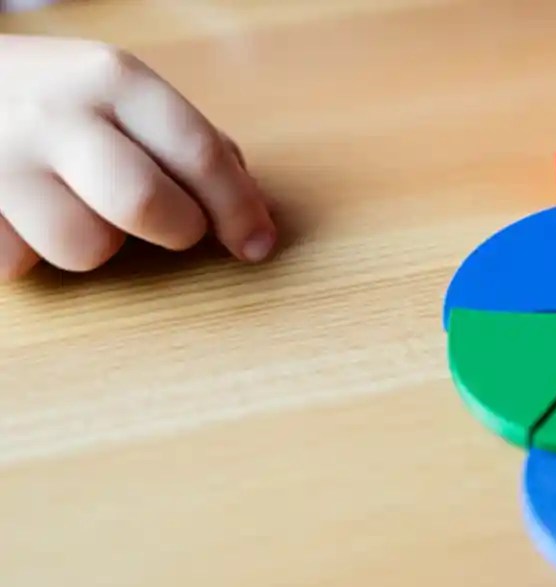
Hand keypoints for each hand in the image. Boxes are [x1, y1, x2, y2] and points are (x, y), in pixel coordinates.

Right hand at [0, 36, 275, 279]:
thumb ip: (186, 140)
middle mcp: (58, 114)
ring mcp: (3, 162)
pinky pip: (22, 264)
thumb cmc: (51, 97)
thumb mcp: (118, 91)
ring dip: (95, 241)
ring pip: (86, 249)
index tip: (257, 244)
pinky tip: (19, 213)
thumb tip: (250, 202)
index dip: (239, 209)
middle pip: (146, 205)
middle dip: (178, 229)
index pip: (199, 153)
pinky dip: (28, 250)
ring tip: (70, 204)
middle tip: (174, 225)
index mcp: (113, 79)